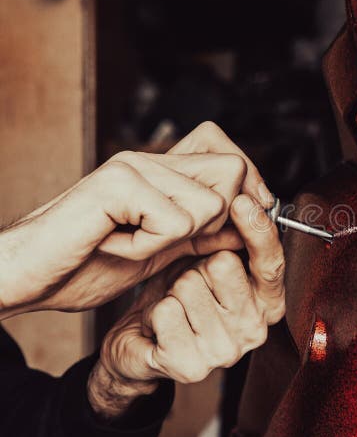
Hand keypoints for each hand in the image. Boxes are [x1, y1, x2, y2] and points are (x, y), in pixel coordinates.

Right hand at [0, 122, 272, 317]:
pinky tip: (113, 246)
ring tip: (129, 244)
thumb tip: (253, 222)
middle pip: (232, 172)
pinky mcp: (117, 184)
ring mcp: (133, 167)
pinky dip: (148, 248)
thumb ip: (201, 234)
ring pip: (208, 205)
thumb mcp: (159, 252)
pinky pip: (174, 223)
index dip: (247, 192)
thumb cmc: (84, 264)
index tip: (233, 229)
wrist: (23, 278)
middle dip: (217, 220)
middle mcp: (151, 160)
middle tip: (168, 241)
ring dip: (173, 241)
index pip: (232, 158)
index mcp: (162, 172)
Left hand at [89, 195, 284, 418]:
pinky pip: (166, 312)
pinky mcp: (192, 367)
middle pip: (222, 265)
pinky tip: (161, 324)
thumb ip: (232, 236)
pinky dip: (155, 311)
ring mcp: (225, 352)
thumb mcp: (209, 259)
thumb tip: (245, 197)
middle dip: (196, 264)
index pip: (271, 261)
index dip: (257, 229)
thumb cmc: (180, 296)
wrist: (142, 342)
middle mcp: (254, 330)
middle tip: (189, 282)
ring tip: (174, 304)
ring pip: (189, 286)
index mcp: (267, 304)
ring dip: (172, 289)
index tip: (240, 200)